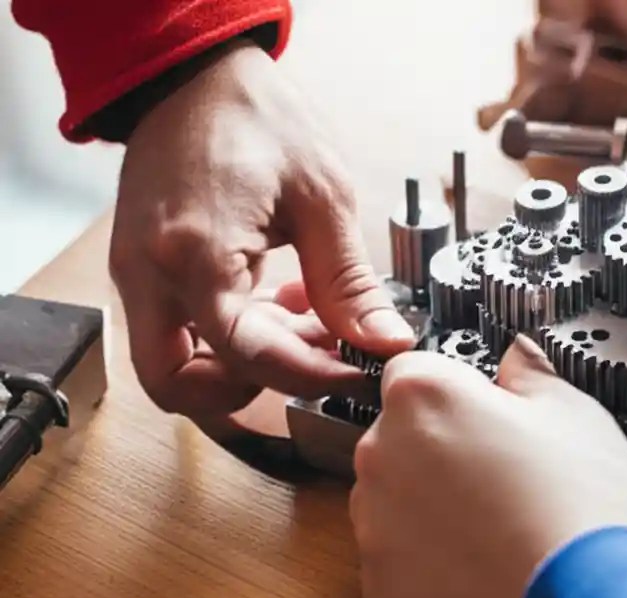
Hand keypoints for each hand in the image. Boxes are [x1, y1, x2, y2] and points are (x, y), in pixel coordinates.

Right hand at [109, 40, 414, 416]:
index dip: (309, 376)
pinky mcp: (145, 267)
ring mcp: (139, 272)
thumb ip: (348, 282)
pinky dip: (227, 337)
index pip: (247, 355)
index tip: (357, 371)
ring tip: (305, 326)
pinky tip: (282, 305)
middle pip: (178, 385)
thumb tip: (384, 341)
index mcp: (194, 253)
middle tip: (313, 362)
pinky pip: (177, 330)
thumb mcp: (321, 198)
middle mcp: (150, 272)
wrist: (196, 74)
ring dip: (239, 366)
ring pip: (172, 364)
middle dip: (247, 390)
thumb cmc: (255, 117)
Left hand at [349, 336, 626, 597]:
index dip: (464, 392)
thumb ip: (532, 377)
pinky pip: (403, 565)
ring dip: (437, 510)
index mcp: (426, 398)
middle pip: (404, 439)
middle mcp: (382, 458)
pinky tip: (491, 573)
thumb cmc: (585, 514)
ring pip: (400, 503)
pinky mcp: (381, 593)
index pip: (419, 370)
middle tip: (513, 478)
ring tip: (507, 531)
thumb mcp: (579, 416)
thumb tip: (518, 361)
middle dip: (448, 451)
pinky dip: (436, 568)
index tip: (496, 415)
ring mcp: (376, 530)